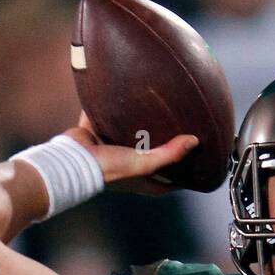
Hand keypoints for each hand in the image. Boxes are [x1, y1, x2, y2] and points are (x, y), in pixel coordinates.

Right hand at [64, 112, 199, 195]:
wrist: (73, 160)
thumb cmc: (110, 169)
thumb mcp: (144, 163)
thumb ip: (169, 154)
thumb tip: (194, 141)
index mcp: (143, 181)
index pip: (172, 180)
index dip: (186, 172)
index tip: (200, 159)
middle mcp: (130, 167)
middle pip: (154, 155)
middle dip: (166, 144)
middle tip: (182, 126)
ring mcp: (114, 150)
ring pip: (132, 135)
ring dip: (141, 125)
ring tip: (157, 107)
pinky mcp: (98, 134)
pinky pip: (107, 117)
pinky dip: (113, 107)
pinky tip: (123, 92)